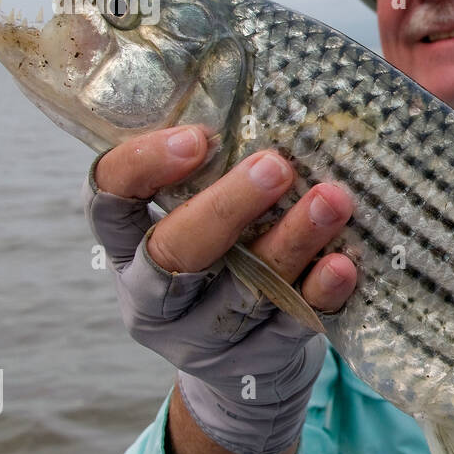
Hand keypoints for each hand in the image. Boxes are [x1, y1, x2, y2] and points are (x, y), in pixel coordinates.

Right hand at [85, 125, 357, 453]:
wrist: (242, 375)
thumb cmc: (226, 257)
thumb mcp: (200, 213)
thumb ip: (216, 166)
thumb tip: (275, 78)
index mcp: (126, 243)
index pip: (108, 200)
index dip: (142, 167)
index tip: (196, 138)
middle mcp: (153, 293)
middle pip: (176, 252)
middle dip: (227, 207)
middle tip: (277, 165)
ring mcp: (203, 335)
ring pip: (243, 290)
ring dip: (290, 242)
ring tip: (333, 199)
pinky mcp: (256, 362)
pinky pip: (289, 326)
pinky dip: (320, 294)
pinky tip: (344, 264)